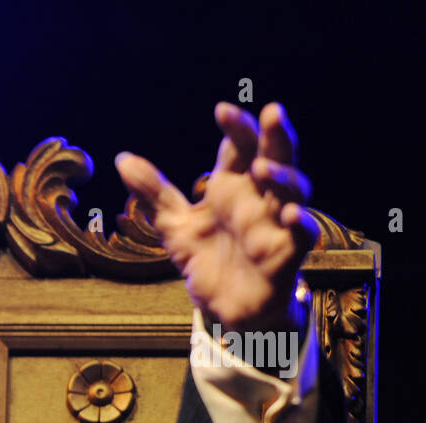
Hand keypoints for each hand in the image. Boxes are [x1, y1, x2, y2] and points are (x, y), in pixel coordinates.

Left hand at [115, 101, 319, 332]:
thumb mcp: (174, 226)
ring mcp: (276, 225)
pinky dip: (301, 223)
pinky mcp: (287, 254)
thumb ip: (153, 193)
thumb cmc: (207, 260)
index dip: (236, 129)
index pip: (240, 148)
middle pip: (275, 159)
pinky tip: (291, 214)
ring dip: (281, 178)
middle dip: (275, 136)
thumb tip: (122, 159)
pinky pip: (303, 235)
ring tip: (260, 168)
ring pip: (293, 191)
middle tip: (272, 112)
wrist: (222, 308)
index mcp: (233, 187)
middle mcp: (259, 200)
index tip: (222, 110)